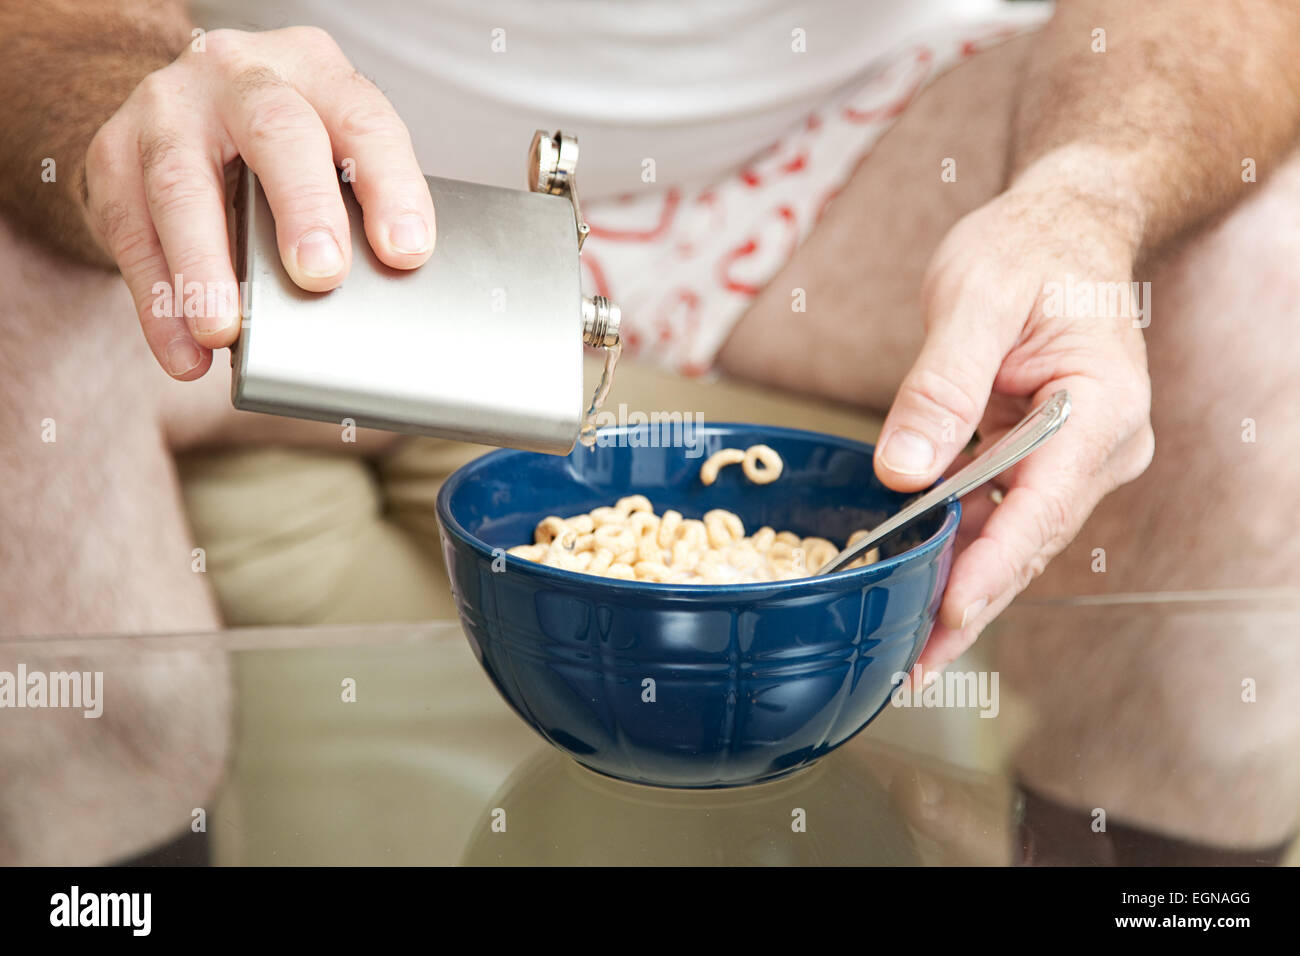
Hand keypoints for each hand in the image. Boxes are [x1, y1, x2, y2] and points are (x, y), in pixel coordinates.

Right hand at [81, 26, 434, 378]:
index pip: (363, 120)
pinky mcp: (113, 155)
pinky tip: (185, 349)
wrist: (182, 109)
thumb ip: (357, 200)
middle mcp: (238, 76)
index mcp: (313, 70)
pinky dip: (159, 302)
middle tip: (319, 275)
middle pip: (275, 133)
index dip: (390, 186)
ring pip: (182, 186)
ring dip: (205, 267)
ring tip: (225, 330)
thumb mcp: (329, 144)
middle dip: (302, 207)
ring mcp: (168, 110)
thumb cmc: (279, 144)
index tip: (406, 251)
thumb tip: (390, 284)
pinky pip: (133, 234)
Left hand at [874, 174, 1154, 672]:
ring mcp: (1075, 459)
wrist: (1064, 227)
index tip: (949, 615)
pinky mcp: (1044, 460)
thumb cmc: (1028, 248)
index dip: (991, 566)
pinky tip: (919, 587)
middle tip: (913, 668)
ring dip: (960, 591)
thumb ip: (941, 386)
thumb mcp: (976, 298)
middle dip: (969, 606)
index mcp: (1101, 406)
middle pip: (1027, 541)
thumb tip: (904, 472)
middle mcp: (1100, 446)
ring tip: (909, 651)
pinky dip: (960, 552)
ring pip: (1012, 540)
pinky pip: (999, 516)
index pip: (1042, 504)